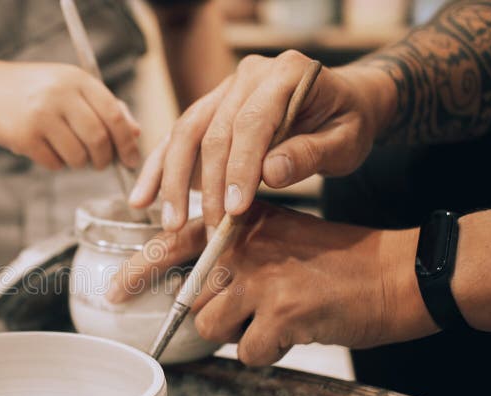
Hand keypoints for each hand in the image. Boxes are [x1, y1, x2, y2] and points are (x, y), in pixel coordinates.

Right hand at [0, 61, 140, 170]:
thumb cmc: (36, 91)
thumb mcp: (71, 88)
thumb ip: (105, 107)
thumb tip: (135, 132)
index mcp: (77, 79)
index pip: (114, 115)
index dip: (127, 142)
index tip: (131, 159)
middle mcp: (60, 94)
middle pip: (99, 139)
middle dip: (104, 159)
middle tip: (101, 164)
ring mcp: (41, 115)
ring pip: (78, 156)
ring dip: (79, 163)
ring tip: (70, 153)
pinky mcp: (25, 136)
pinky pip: (54, 163)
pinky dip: (56, 164)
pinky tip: (47, 150)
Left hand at [107, 202, 436, 365]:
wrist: (394, 274)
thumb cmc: (335, 260)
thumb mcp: (278, 236)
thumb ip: (235, 251)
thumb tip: (193, 287)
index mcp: (242, 222)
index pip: (173, 241)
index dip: (138, 269)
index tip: (112, 292)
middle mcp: (244, 246)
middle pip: (193, 298)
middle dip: (210, 316)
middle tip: (230, 316)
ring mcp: (261, 278)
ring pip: (212, 327)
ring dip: (240, 334)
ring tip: (278, 318)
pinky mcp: (282, 313)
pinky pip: (247, 351)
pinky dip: (267, 352)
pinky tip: (294, 333)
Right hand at [129, 50, 394, 233]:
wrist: (342, 103)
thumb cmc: (347, 122)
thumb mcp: (345, 142)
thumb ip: (310, 154)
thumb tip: (270, 173)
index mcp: (286, 73)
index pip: (253, 122)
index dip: (240, 168)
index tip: (234, 211)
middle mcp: (247, 76)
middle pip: (210, 129)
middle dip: (206, 185)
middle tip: (208, 228)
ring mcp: (224, 92)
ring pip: (184, 133)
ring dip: (171, 180)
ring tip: (166, 220)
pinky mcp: (209, 112)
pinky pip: (177, 139)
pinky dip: (160, 170)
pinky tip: (143, 198)